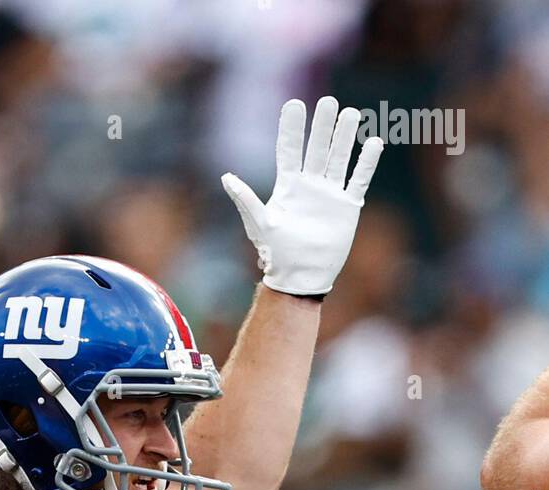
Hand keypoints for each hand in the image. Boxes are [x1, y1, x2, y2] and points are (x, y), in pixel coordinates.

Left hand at [222, 96, 383, 296]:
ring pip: (339, 158)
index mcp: (288, 186)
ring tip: (351, 113)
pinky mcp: (347, 206)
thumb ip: (246, 200)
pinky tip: (374, 143)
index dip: (292, 129)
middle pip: (317, 148)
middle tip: (327, 102)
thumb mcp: (260, 225)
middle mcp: (310, 185)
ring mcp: (330, 194)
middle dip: (322, 126)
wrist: (301, 277)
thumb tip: (226, 177)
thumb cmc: (277, 253)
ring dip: (345, 137)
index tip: (294, 105)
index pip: (290, 151)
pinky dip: (365, 163)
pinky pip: (358, 180)